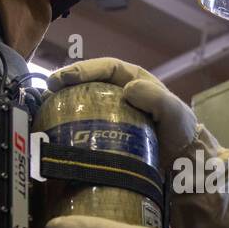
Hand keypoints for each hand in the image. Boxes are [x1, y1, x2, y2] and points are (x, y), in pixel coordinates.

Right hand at [47, 58, 196, 168]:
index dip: (84, 69)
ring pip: (84, 101)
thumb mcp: (173, 111)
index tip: (64, 78)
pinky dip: (71, 123)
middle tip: (47, 90)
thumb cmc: (180, 131)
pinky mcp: (108, 132)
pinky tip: (57, 130)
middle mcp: (121, 93)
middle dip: (67, 83)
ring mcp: (113, 113)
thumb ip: (156, 98)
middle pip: (89, 82)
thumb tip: (128, 90)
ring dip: (64, 102)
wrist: (184, 160)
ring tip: (45, 107)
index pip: (106, 67)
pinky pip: (87, 123)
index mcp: (135, 80)